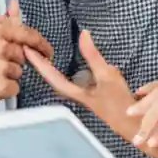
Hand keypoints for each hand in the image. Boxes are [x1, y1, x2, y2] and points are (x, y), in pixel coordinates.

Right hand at [0, 0, 52, 106]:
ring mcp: (2, 67)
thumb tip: (14, 9)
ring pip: (17, 73)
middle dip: (11, 61)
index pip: (28, 34)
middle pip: (22, 56)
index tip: (47, 51)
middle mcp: (2, 46)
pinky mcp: (0, 86)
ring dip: (5, 76)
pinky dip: (2, 90)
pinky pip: (13, 89)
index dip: (40, 44)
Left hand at [23, 29, 144, 143]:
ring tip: (37, 52)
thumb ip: (93, 56)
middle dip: (39, 63)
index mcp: (73, 92)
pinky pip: (68, 80)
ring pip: (57, 79)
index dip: (37, 62)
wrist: (131, 123)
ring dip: (48, 66)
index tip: (26, 48)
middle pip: (50, 77)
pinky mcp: (87, 94)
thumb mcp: (107, 75)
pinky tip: (59, 64)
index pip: (50, 75)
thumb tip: (83, 34)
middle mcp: (72, 94)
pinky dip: (60, 70)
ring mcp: (79, 95)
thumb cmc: (119, 103)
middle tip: (27, 46)